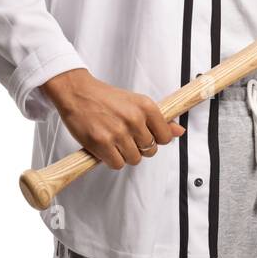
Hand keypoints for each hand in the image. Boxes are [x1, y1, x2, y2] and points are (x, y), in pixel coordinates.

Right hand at [40, 68, 185, 169]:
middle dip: (139, 148)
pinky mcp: (102, 143)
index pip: (165, 137)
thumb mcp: (136, 103)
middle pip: (150, 150)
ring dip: (125, 155)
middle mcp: (134, 119)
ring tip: (115, 142)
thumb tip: (179, 131)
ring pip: (135, 159)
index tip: (145, 136)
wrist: (77, 92)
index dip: (155, 140)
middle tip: (126, 137)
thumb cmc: (105, 98)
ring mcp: (118, 132)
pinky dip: (112, 160)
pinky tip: (107, 148)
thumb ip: (159, 119)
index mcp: (146, 107)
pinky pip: (117, 164)